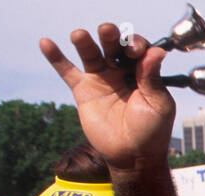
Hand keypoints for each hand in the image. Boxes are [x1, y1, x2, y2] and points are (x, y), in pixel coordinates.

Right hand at [39, 24, 174, 171]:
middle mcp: (121, 70)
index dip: (135, 45)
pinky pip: (67, 70)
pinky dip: (56, 57)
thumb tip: (157, 51)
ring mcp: (101, 78)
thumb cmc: (151, 131)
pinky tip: (46, 43)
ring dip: (84, 41)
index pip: (137, 48)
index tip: (134, 51)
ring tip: (79, 36)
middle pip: (113, 45)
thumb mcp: (158, 104)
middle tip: (107, 31)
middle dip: (110, 36)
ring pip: (90, 53)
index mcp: (142, 71)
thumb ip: (153, 78)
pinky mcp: (83, 90)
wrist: (132, 155)